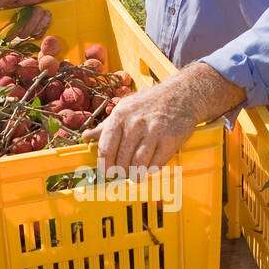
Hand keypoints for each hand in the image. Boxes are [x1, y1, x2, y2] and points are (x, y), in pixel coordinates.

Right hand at [0, 0, 100, 41]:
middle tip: (34, 8)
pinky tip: (48, 14)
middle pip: (9, 35)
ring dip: (35, 21)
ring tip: (42, 8)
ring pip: (25, 36)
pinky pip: (37, 35)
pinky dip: (43, 24)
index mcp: (3, 13)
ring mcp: (26, 28)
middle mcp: (12, 22)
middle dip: (22, 22)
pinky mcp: (38, 30)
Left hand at [94, 62, 243, 172]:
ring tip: (135, 175)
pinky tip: (149, 168)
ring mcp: (153, 132)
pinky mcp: (170, 140)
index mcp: (119, 116)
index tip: (106, 173)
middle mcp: (135, 124)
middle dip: (120, 172)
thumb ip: (105, 126)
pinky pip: (156, 164)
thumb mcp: (125, 108)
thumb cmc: (150, 103)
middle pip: (121, 160)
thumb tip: (85, 137)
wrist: (182, 94)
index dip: (104, 165)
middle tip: (122, 174)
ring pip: (137, 165)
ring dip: (134, 174)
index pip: (105, 149)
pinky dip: (150, 170)